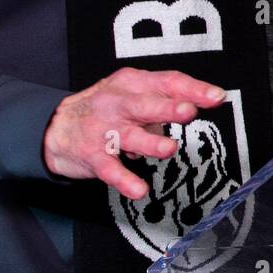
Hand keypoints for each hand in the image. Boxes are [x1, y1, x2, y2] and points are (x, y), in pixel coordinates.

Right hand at [43, 68, 224, 199]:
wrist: (56, 127)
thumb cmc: (104, 108)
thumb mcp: (131, 93)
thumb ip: (163, 99)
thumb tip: (199, 104)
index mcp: (132, 84)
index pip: (166, 82)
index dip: (193, 89)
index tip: (217, 97)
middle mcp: (118, 103)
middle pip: (146, 104)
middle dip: (168, 108)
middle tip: (189, 111)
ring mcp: (104, 130)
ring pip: (129, 136)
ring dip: (150, 142)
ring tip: (168, 148)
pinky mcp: (92, 155)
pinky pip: (110, 169)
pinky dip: (125, 180)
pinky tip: (139, 190)